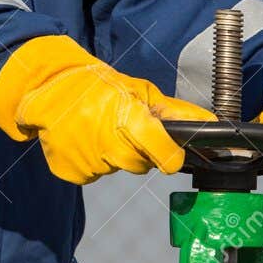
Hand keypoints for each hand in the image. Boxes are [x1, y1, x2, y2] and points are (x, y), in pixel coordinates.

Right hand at [0, 35, 213, 184]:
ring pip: (113, 169)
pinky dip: (90, 161)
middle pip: (139, 165)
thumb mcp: (139, 91)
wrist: (49, 88)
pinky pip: (91, 175)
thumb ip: (175, 111)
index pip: (165, 154)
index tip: (170, 153)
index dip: (171, 156)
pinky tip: (83, 140)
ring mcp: (86, 160)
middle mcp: (107, 143)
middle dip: (137, 150)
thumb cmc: (100, 87)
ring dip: (111, 155)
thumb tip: (213, 123)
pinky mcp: (69, 171)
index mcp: (128, 118)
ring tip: (97, 129)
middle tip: (123, 129)